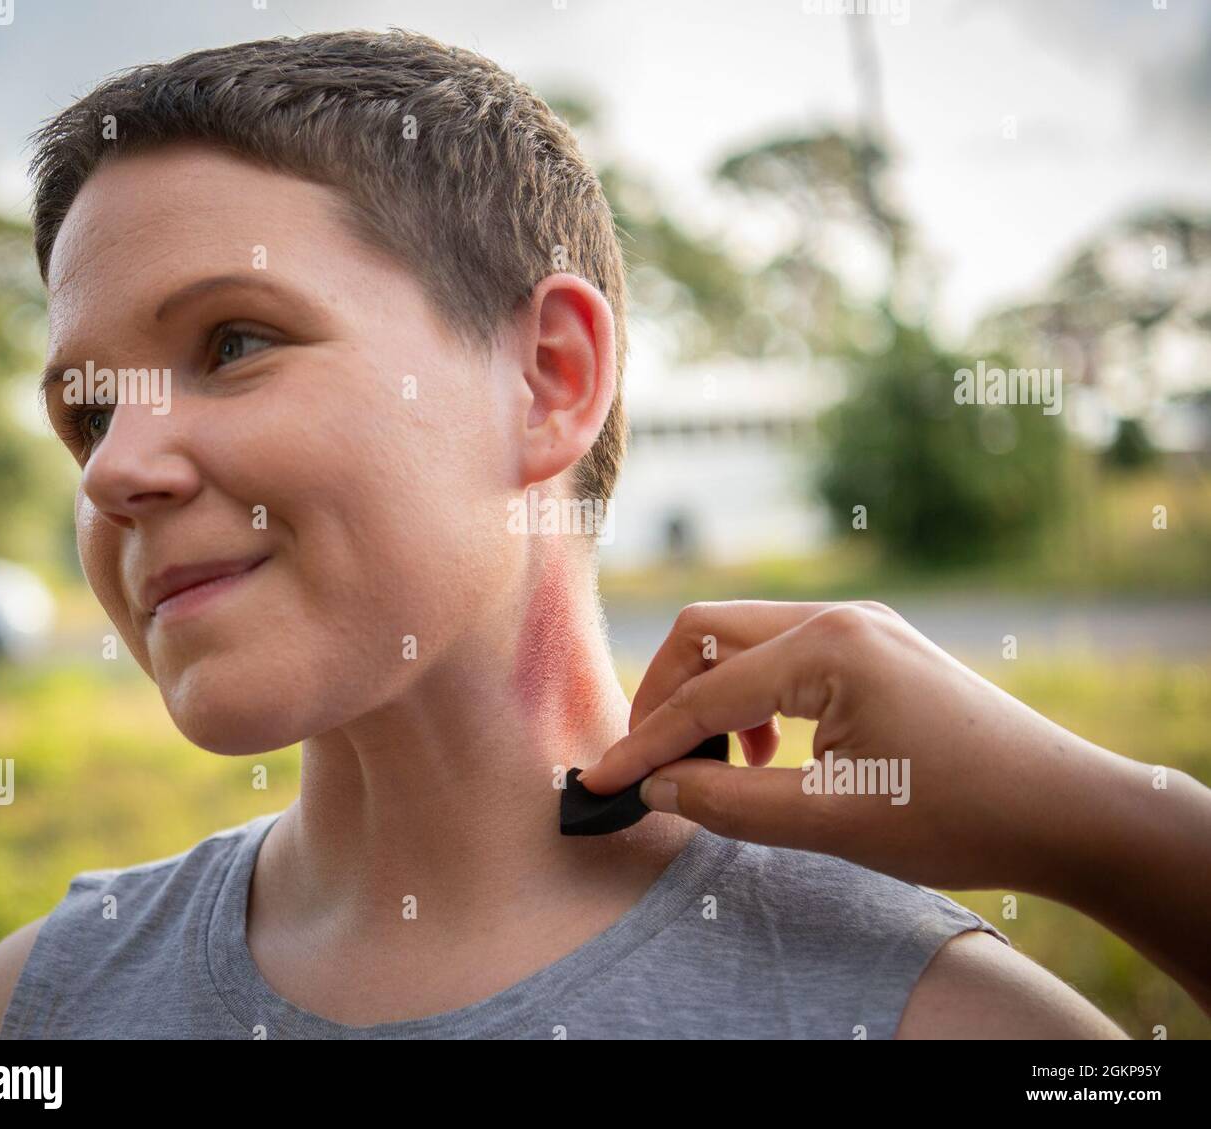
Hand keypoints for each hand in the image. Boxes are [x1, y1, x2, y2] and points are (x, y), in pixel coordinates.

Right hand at [579, 600, 1157, 894]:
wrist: (1066, 809)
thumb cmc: (960, 816)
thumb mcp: (832, 821)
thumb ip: (729, 800)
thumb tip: (657, 784)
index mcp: (827, 647)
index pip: (704, 691)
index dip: (645, 741)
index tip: (601, 780)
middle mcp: (839, 615)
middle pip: (707, 631)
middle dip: (665, 695)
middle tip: (650, 762)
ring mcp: (860, 624)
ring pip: (742, 637)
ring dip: (709, 693)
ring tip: (717, 764)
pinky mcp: (874, 644)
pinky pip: (783, 652)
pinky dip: (753, 694)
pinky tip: (771, 751)